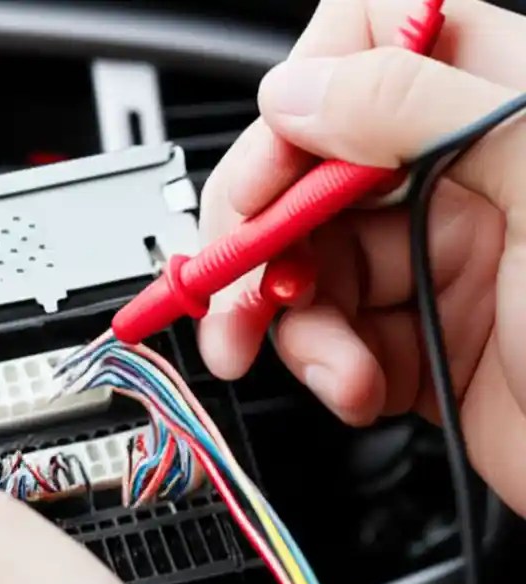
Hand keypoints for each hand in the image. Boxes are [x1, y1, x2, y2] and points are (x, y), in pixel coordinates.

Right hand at [198, 0, 525, 511]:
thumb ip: (418, 112)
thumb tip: (296, 92)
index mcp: (500, 108)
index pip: (371, 42)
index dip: (308, 90)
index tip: (278, 168)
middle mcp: (459, 176)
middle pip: (309, 167)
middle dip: (259, 231)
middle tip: (236, 283)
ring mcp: (434, 262)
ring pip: (304, 263)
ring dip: (289, 321)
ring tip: (322, 366)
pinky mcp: (416, 343)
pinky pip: (328, 339)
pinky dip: (325, 369)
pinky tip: (357, 387)